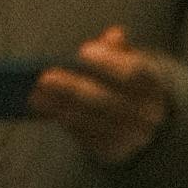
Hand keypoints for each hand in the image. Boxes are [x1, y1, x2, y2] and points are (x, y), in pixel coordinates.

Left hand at [37, 30, 170, 166]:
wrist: (143, 115)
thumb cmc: (125, 77)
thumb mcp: (126, 59)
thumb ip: (118, 49)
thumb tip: (116, 36)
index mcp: (152, 83)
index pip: (134, 73)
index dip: (109, 63)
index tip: (83, 51)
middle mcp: (147, 114)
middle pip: (108, 102)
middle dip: (74, 89)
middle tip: (44, 77)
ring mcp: (133, 138)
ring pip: (95, 123)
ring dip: (63, 109)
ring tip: (35, 94)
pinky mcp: (115, 152)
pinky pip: (89, 140)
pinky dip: (67, 124)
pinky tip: (48, 110)